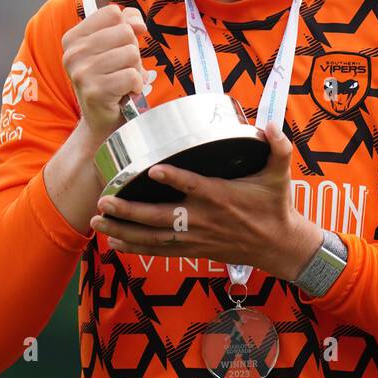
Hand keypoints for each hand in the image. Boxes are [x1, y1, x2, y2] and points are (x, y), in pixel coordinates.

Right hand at [61, 4, 149, 139]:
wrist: (102, 120)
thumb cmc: (111, 78)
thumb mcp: (115, 46)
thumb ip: (126, 23)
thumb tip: (136, 22)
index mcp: (73, 38)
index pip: (112, 13)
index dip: (126, 27)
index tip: (120, 45)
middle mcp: (73, 53)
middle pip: (125, 32)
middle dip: (132, 51)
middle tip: (121, 68)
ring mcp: (82, 72)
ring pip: (131, 53)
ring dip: (135, 69)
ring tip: (122, 81)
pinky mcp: (95, 91)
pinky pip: (132, 75)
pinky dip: (136, 85)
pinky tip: (125, 93)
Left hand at [89, 120, 323, 283]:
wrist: (279, 245)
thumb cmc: (275, 206)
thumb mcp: (280, 174)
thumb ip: (278, 148)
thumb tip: (272, 126)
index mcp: (222, 197)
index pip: (195, 186)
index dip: (174, 179)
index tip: (151, 171)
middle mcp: (204, 219)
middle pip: (162, 217)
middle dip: (130, 212)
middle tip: (104, 202)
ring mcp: (197, 237)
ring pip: (154, 237)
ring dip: (124, 231)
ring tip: (97, 223)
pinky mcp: (194, 249)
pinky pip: (160, 251)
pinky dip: (136, 248)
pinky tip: (114, 243)